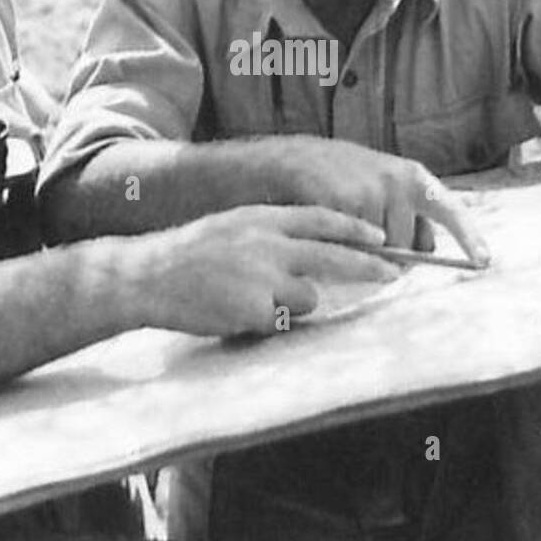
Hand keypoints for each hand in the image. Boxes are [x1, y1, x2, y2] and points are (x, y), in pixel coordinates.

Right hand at [114, 205, 398, 337]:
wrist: (146, 275)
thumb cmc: (190, 255)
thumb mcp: (234, 226)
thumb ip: (272, 233)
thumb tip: (319, 250)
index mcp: (262, 218)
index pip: (321, 218)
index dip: (355, 229)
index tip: (381, 237)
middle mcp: (266, 242)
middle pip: (332, 256)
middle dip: (369, 266)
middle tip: (394, 273)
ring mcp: (262, 276)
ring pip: (309, 295)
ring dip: (293, 304)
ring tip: (252, 300)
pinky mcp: (255, 309)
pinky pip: (281, 322)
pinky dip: (268, 323)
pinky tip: (237, 313)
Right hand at [257, 137, 490, 264]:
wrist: (293, 159)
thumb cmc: (342, 178)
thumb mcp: (383, 186)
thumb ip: (408, 215)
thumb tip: (424, 254)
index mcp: (414, 177)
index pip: (450, 211)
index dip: (470, 237)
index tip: (483, 261)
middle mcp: (398, 182)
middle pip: (406, 248)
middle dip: (388, 252)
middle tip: (364, 231)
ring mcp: (372, 191)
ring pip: (379, 252)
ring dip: (362, 250)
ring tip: (343, 222)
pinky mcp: (345, 204)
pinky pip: (354, 247)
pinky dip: (342, 246)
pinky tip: (330, 223)